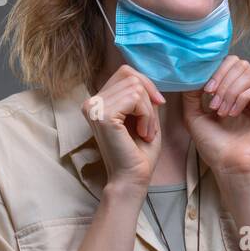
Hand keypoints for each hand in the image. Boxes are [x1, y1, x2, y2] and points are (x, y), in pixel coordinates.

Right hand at [82, 65, 165, 191]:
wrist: (133, 178)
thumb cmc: (139, 152)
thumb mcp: (144, 116)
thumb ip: (142, 95)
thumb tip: (147, 78)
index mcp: (98, 101)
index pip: (125, 72)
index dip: (147, 84)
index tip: (158, 104)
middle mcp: (91, 101)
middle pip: (131, 76)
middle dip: (149, 99)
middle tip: (150, 125)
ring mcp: (94, 107)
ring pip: (135, 88)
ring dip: (149, 111)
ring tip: (146, 132)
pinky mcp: (102, 115)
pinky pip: (135, 98)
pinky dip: (146, 116)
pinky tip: (142, 133)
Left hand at [180, 55, 249, 176]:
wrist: (228, 166)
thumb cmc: (214, 146)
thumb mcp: (194, 114)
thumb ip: (193, 91)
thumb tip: (195, 70)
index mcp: (236, 92)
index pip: (231, 64)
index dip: (217, 70)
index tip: (204, 89)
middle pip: (241, 64)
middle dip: (223, 80)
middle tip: (213, 102)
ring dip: (231, 90)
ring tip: (222, 112)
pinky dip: (242, 98)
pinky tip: (234, 114)